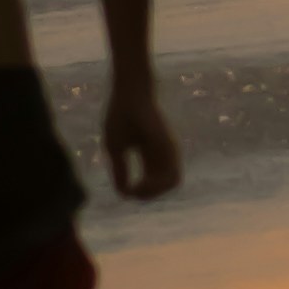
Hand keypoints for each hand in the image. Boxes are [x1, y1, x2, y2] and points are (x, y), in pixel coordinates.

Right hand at [102, 81, 184, 203]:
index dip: (141, 190)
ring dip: (154, 193)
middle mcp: (163, 153)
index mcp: (150, 153)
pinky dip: (157, 186)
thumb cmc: (121, 116)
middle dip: (149, 194)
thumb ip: (121, 171)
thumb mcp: (116, 149)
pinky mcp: (170, 148)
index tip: (126, 189)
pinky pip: (173, 176)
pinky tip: (141, 183)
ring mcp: (169, 150)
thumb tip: (124, 194)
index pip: (152, 180)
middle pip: (164, 184)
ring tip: (138, 188)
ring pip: (173, 183)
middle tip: (133, 191)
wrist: (129, 94)